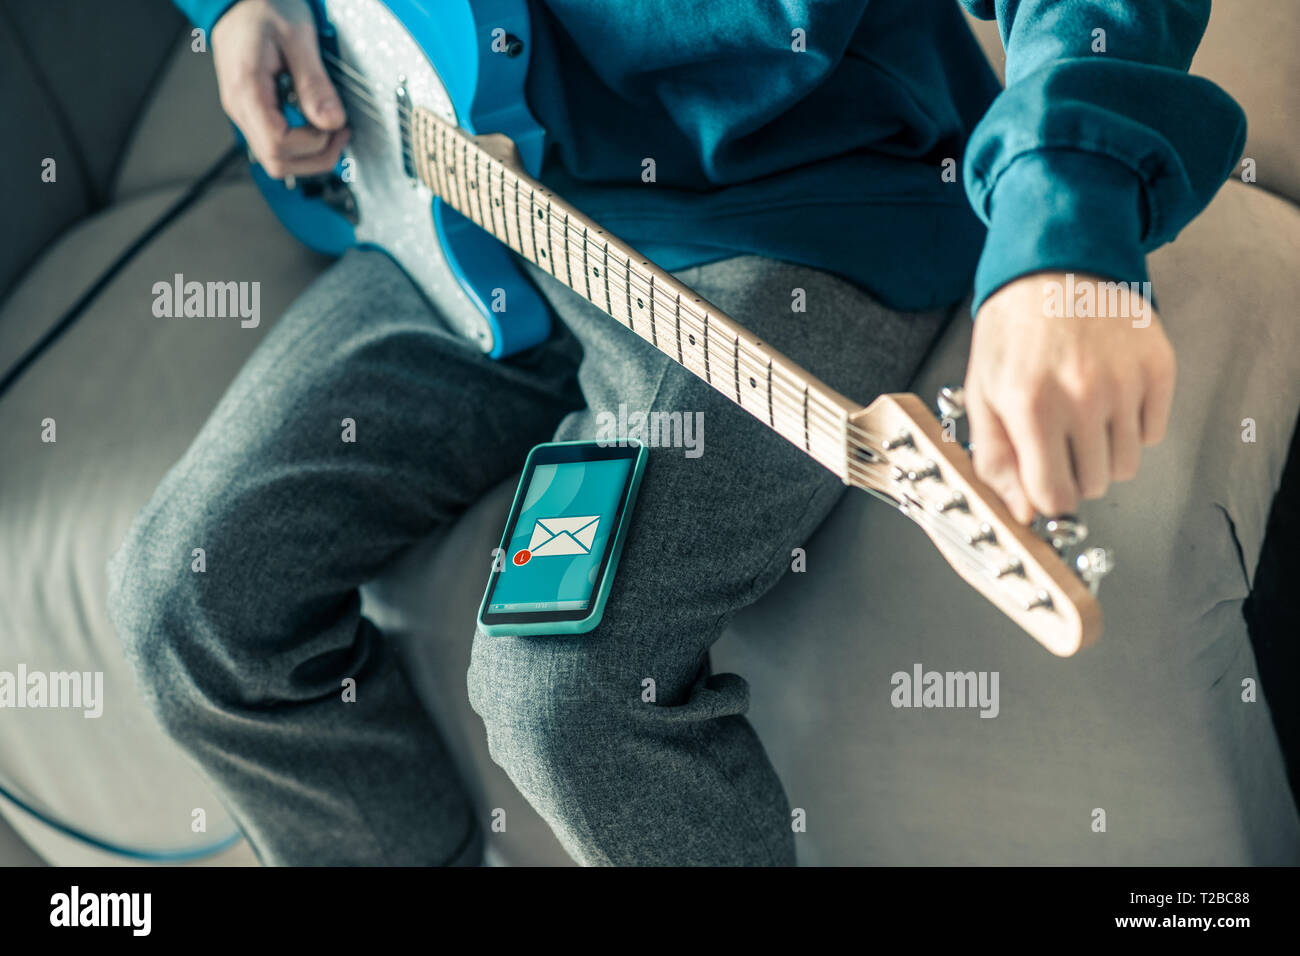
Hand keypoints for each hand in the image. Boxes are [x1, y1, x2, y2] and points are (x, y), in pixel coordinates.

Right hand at [211, 0, 349, 177]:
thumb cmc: (265, 8)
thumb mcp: (298, 38)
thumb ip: (314, 83)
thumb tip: (332, 122)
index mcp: (247, 90)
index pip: (277, 145)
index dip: (312, 144)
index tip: (335, 126)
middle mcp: (240, 108)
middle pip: (276, 162)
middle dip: (316, 156)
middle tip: (340, 133)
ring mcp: (245, 113)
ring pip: (276, 160)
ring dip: (310, 154)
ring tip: (332, 130)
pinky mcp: (253, 113)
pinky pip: (276, 144)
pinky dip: (301, 144)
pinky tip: (316, 123)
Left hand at [963, 272, 1175, 522]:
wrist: (1055, 268)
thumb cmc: (1013, 333)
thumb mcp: (982, 395)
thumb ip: (996, 460)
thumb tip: (1025, 513)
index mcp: (1031, 407)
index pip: (1055, 495)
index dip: (1048, 497)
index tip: (1045, 484)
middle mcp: (1082, 396)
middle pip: (1094, 485)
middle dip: (1074, 472)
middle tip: (1058, 437)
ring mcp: (1125, 382)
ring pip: (1127, 465)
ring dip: (1105, 452)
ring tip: (1082, 414)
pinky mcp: (1157, 367)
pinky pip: (1154, 432)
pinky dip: (1133, 425)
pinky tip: (1109, 396)